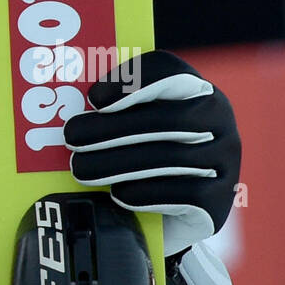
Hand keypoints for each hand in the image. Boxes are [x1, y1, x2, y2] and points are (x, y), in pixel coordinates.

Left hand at [63, 50, 240, 255]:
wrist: (168, 214)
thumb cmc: (138, 155)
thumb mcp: (129, 126)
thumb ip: (111, 110)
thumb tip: (60, 104)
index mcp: (194, 88)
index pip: (169, 69)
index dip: (131, 80)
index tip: (93, 98)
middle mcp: (218, 119)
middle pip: (166, 118)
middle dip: (112, 128)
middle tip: (71, 137)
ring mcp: (224, 161)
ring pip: (171, 157)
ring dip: (118, 162)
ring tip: (81, 169)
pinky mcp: (220, 201)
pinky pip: (184, 193)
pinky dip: (146, 192)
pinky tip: (118, 194)